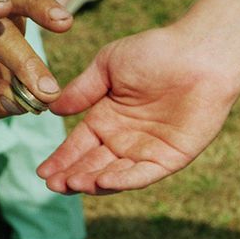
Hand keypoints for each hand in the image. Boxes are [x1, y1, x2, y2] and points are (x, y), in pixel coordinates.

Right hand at [38, 25, 239, 193]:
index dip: (62, 160)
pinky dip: (125, 180)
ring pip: (117, 174)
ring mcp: (150, 149)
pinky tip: (102, 182)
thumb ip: (82, 91)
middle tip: (52, 186)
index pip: (80, 145)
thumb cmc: (155, 53)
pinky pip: (145, 174)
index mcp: (109, 118)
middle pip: (95, 164)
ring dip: (94, 182)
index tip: (42, 172)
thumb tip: (53, 109)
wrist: (198, 55)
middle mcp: (127, 138)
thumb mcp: (107, 66)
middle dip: (73, 176)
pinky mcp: (172, 157)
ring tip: (72, 185)